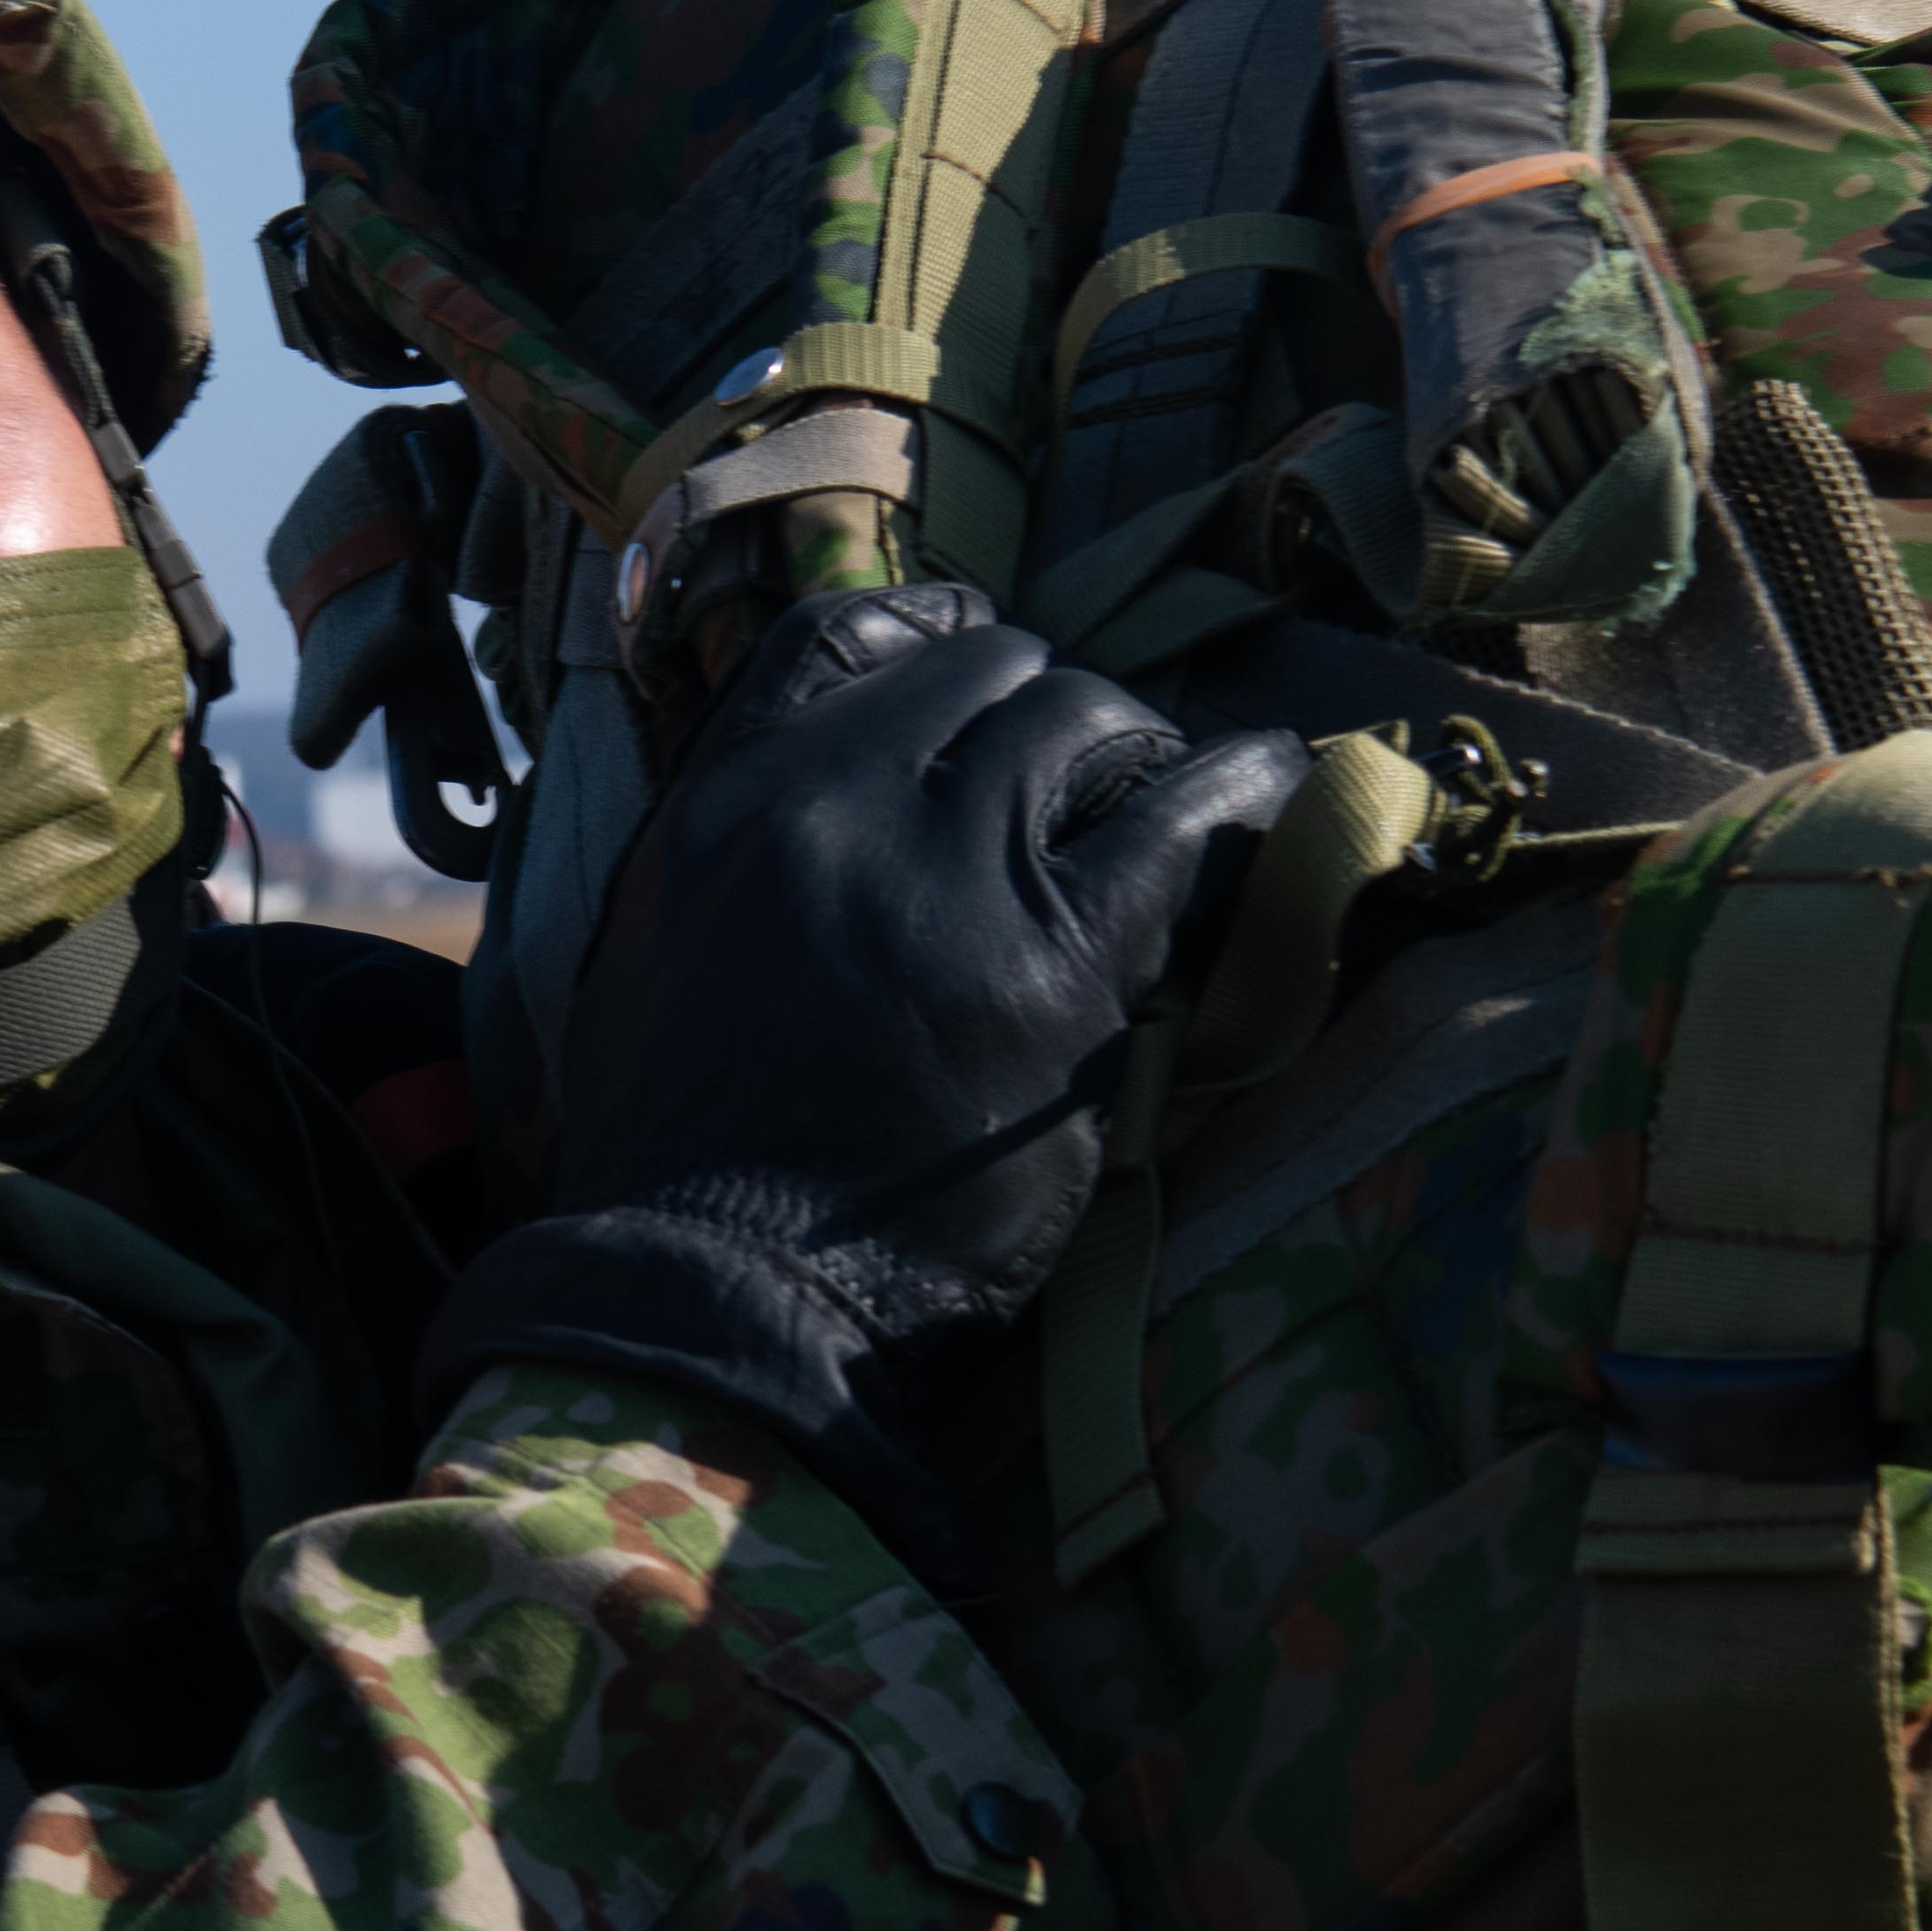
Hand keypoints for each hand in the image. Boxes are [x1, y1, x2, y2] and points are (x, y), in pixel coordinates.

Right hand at [423, 587, 1301, 1565]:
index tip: (986, 672)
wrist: (725, 1295)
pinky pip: (1187, 818)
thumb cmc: (682, 1164)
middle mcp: (834, 801)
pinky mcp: (1062, 959)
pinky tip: (1279, 795)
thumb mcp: (652, 958)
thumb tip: (804, 812)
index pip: (840, 635)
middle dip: (1050, 717)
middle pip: (987, 673)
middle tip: (1092, 782)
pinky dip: (1246, 795)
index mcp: (722, 796)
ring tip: (1176, 805)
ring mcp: (952, 870)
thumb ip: (730, 859)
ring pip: (1086, 721)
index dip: (933, 640)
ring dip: (1137, 755)